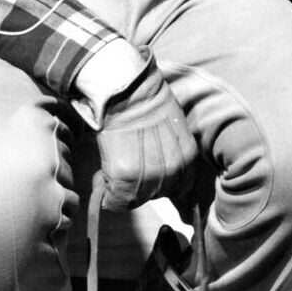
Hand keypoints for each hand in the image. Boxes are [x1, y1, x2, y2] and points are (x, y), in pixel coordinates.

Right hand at [95, 54, 196, 209]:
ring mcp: (149, 175)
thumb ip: (170, 151)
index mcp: (187, 157)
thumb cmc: (145, 102)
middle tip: (128, 175)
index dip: (162, 184)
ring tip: (115, 175)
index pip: (179, 187)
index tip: (149, 179)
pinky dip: (110, 198)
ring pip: (137, 200)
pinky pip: (118, 200)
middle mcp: (172, 169)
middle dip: (143, 188)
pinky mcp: (125, 176)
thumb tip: (157, 166)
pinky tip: (105, 183)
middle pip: (157, 195)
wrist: (125, 90)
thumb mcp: (171, 127)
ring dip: (125, 193)